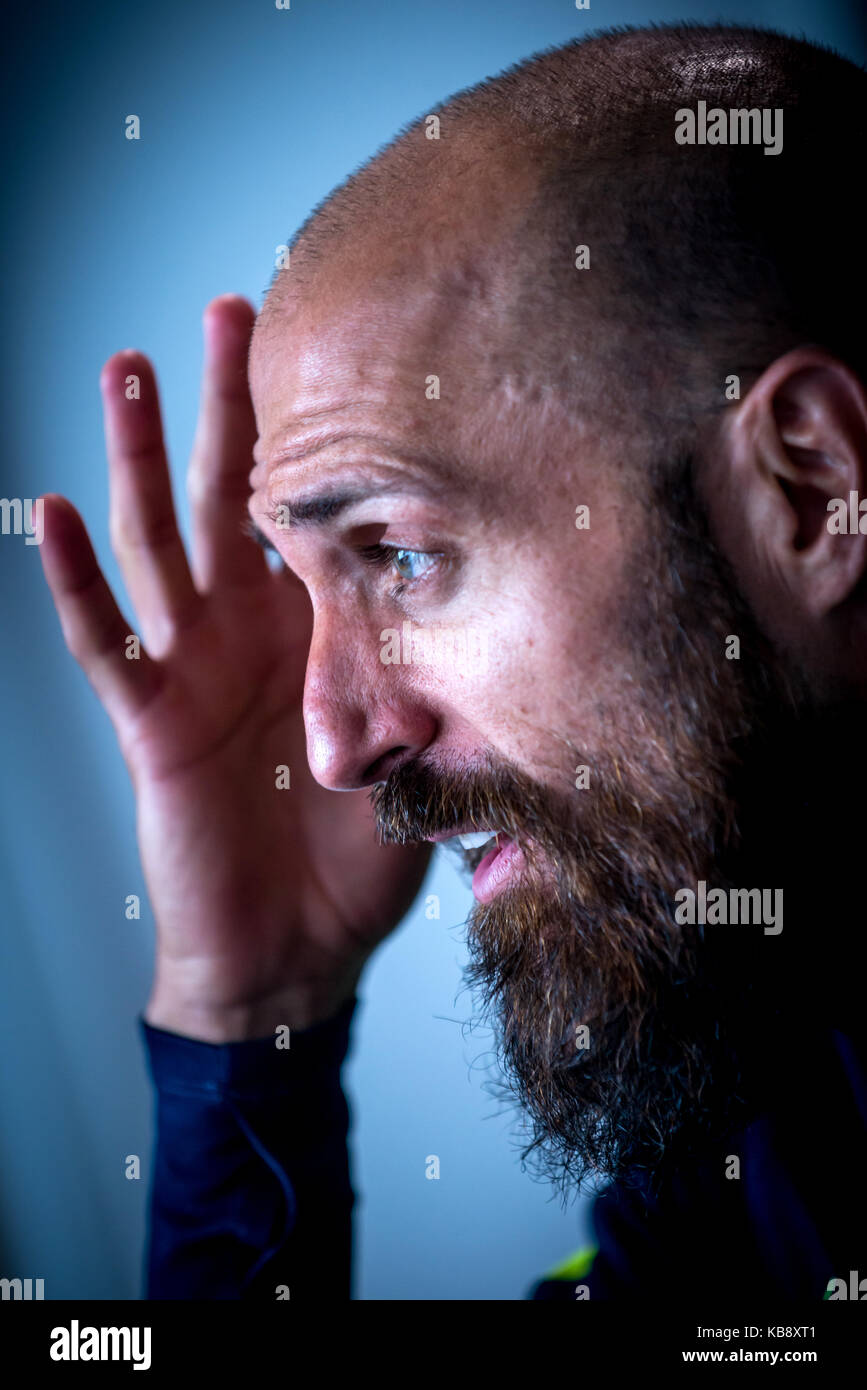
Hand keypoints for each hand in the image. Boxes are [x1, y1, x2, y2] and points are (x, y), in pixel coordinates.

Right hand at [38, 295, 431, 1038]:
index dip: (320, 443)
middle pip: (230, 497)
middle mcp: (249, 630)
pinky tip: (52, 510)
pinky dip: (74, 580)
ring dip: (143, 456)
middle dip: (230, 408)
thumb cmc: (359, 859)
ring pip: (159, 541)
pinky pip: (107, 640)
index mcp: (315, 631)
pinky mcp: (151, 718)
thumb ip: (453, 686)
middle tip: (235, 314)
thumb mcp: (428, 758)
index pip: (312, 517)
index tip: (342, 355)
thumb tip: (519, 623)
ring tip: (133, 369)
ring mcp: (194, 666)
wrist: (298, 947)